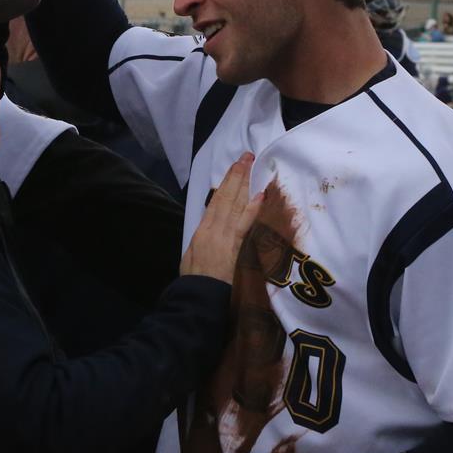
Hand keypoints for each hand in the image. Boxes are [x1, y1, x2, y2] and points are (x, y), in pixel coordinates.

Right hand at [180, 154, 259, 280]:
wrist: (200, 296)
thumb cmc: (194, 279)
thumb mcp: (192, 253)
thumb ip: (204, 237)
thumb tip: (212, 226)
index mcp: (203, 229)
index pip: (217, 199)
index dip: (227, 181)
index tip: (236, 165)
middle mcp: (215, 228)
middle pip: (227, 197)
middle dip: (238, 175)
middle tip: (247, 156)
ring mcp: (226, 236)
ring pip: (236, 204)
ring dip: (245, 184)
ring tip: (252, 166)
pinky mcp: (236, 247)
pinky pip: (245, 223)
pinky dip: (252, 208)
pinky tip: (260, 196)